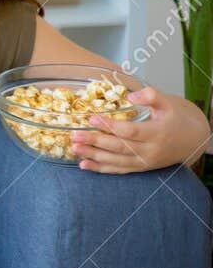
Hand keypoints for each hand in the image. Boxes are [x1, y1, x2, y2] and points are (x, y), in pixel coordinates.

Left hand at [72, 86, 211, 172]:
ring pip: (116, 161)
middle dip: (95, 141)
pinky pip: (119, 170)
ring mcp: (145, 162)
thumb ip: (151, 96)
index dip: (110, 126)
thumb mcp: (167, 103)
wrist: (192, 140)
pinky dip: (101, 169)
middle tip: (75, 135)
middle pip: (119, 147)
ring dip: (94, 156)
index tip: (92, 118)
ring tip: (74, 148)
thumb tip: (130, 96)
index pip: (130, 131)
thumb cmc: (176, 118)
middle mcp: (150, 151)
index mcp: (157, 133)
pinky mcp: (141, 168)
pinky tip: (83, 165)